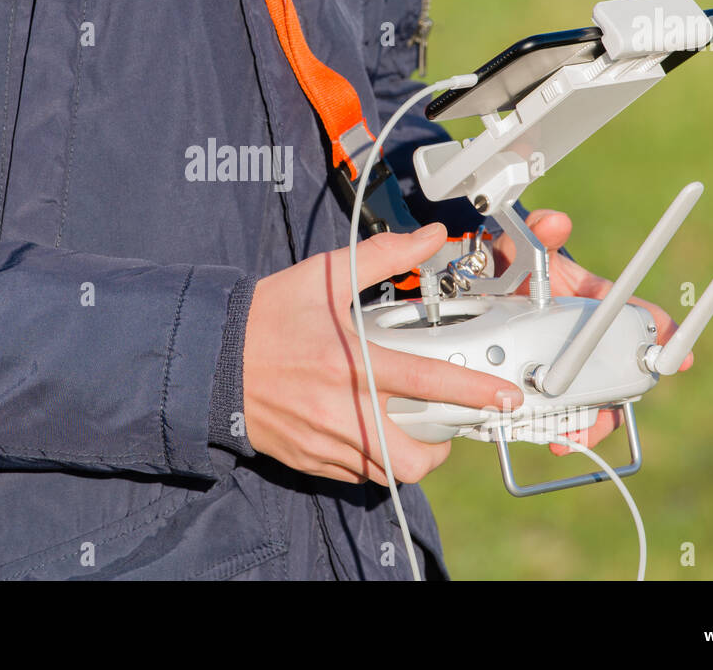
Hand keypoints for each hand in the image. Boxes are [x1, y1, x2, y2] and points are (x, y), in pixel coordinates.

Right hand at [243, 223, 523, 484]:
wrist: (208, 358)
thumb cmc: (266, 316)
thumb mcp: (323, 277)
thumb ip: (383, 257)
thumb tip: (430, 237)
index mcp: (353, 364)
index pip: (429, 383)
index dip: (474, 393)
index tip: (503, 398)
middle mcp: (343, 411)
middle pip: (413, 458)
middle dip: (439, 448)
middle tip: (439, 424)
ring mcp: (324, 442)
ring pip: (386, 471)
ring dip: (403, 453)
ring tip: (401, 424)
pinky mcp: (308, 460)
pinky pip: (354, 474)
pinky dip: (369, 458)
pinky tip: (363, 428)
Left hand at [491, 209, 693, 455]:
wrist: (478, 285)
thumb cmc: (515, 265)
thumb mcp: (525, 247)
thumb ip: (538, 232)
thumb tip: (555, 222)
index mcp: (595, 303)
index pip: (639, 316)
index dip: (661, 332)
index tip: (678, 350)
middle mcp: (589, 338)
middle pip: (623, 374)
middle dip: (623, 396)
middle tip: (613, 409)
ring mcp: (567, 363)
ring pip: (597, 402)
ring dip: (593, 422)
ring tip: (574, 436)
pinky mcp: (540, 384)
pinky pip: (560, 414)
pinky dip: (559, 429)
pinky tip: (552, 439)